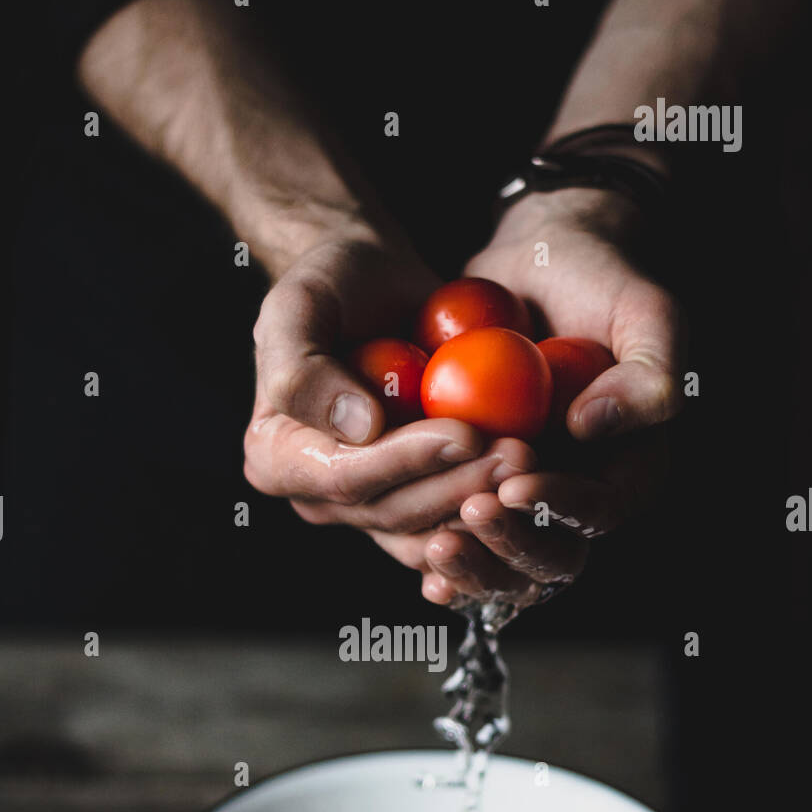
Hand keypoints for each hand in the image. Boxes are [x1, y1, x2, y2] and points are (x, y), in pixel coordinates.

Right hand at [244, 227, 516, 532]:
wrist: (375, 285)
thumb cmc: (330, 284)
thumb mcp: (298, 304)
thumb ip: (303, 369)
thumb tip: (359, 428)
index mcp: (276, 458)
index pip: (344, 476)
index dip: (407, 461)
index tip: (466, 432)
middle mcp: (318, 496)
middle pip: (392, 512)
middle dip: (457, 486)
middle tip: (519, 455)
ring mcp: (369, 505)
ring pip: (428, 527)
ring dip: (483, 501)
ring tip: (532, 462)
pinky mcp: (415, 500)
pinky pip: (454, 523)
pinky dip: (492, 509)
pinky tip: (535, 485)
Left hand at [411, 187, 684, 608]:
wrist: (533, 265)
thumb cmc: (599, 280)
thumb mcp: (644, 311)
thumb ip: (648, 372)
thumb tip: (593, 426)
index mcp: (628, 469)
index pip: (600, 509)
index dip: (560, 507)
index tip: (517, 485)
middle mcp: (578, 495)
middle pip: (552, 555)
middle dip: (511, 542)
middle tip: (471, 513)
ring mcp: (526, 497)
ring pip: (505, 562)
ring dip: (474, 563)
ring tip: (436, 546)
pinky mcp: (480, 489)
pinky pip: (464, 539)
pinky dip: (443, 559)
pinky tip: (420, 562)